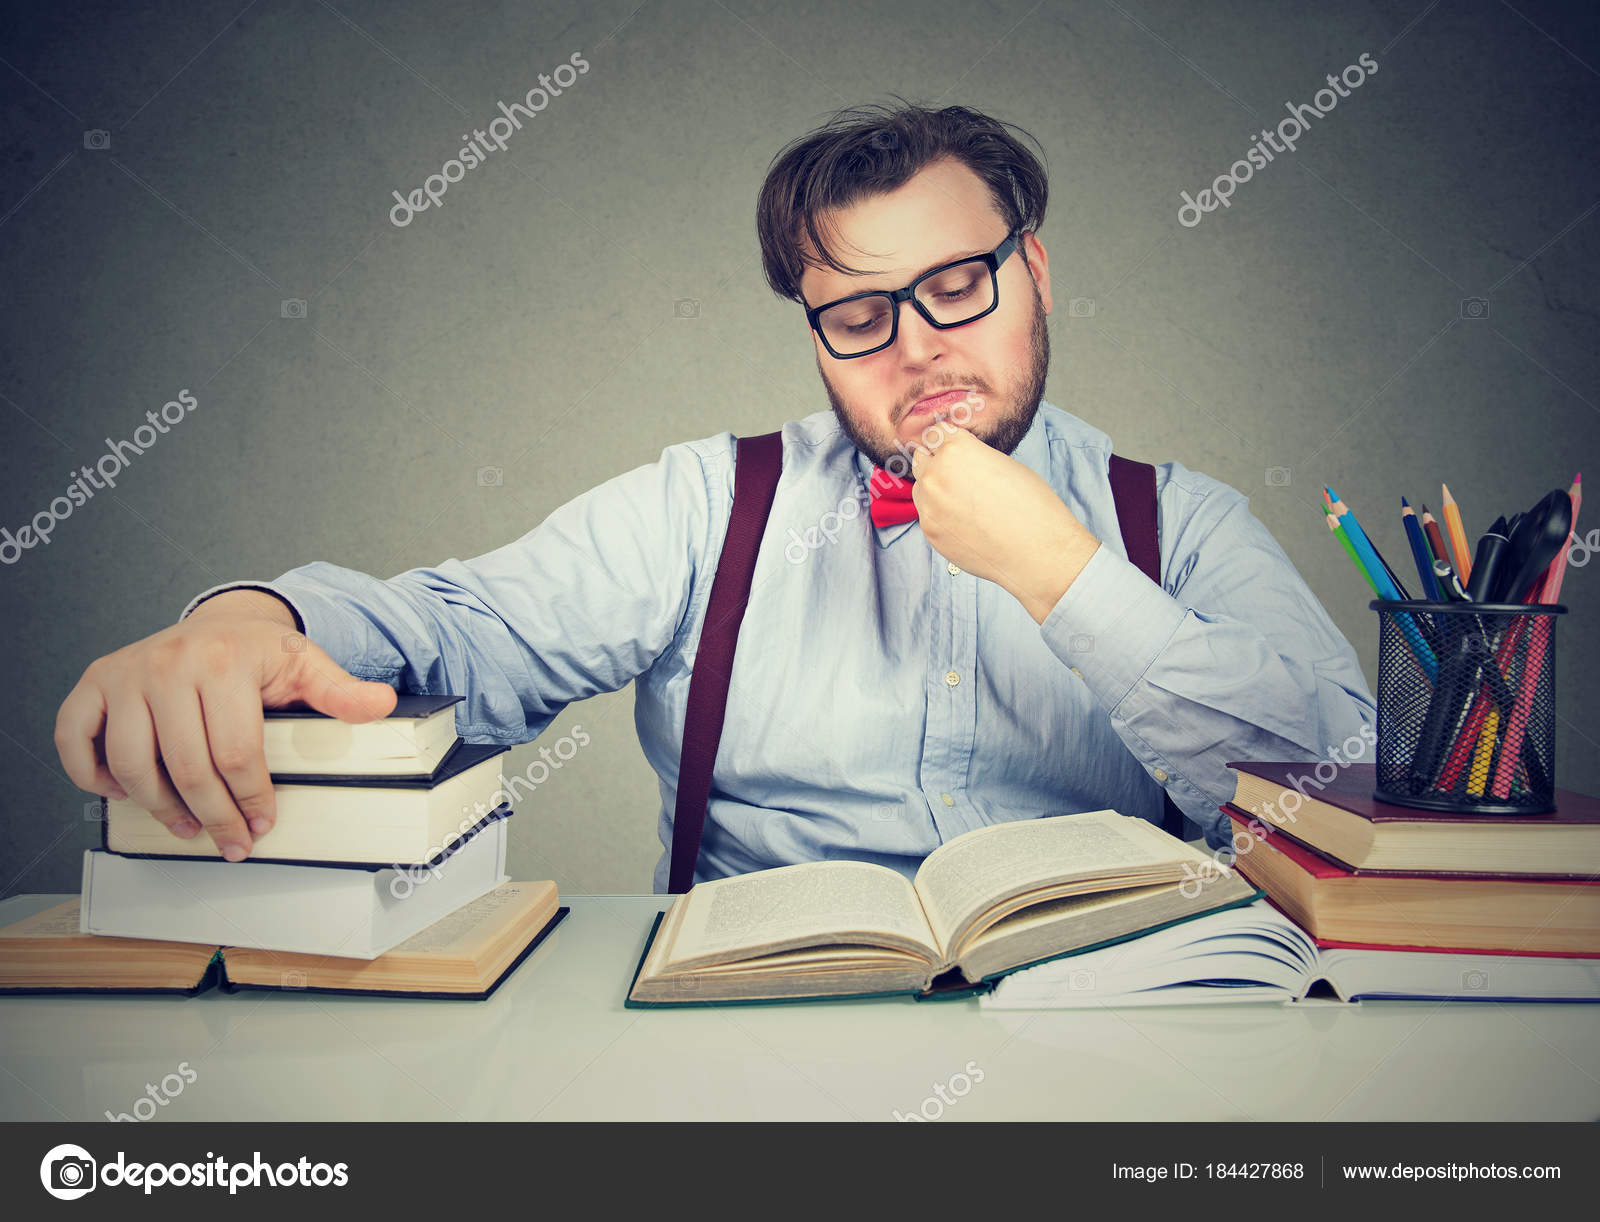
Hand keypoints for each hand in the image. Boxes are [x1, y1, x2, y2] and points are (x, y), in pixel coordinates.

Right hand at [54, 590, 397, 859]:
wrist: (220, 623)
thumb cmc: (260, 654)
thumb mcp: (307, 665)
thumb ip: (340, 691)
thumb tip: (380, 704)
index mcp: (223, 661)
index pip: (236, 753)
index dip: (250, 800)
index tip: (261, 826)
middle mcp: (168, 664)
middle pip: (188, 767)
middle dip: (214, 817)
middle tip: (232, 844)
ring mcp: (125, 675)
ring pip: (134, 765)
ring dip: (161, 809)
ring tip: (189, 828)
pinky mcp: (94, 684)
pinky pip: (76, 739)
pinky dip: (91, 774)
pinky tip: (122, 792)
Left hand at [909, 422, 1099, 622]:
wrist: (1036, 551)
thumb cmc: (1031, 505)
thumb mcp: (1003, 464)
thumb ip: (972, 458)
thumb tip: (957, 462)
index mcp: (956, 449)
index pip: (936, 433)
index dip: (949, 443)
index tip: (957, 453)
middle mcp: (936, 473)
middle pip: (922, 458)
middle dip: (938, 465)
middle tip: (962, 480)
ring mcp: (929, 504)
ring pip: (921, 488)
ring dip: (935, 491)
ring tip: (966, 504)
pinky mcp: (929, 531)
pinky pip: (927, 515)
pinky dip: (940, 516)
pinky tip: (966, 524)